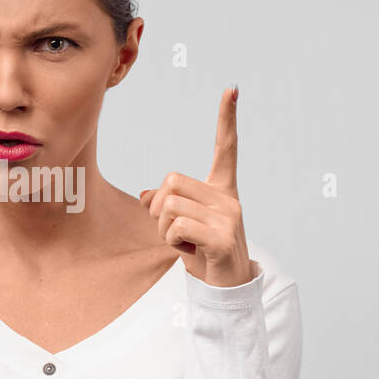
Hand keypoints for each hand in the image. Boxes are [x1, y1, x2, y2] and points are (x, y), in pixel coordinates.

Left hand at [139, 85, 256, 286]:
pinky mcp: (222, 237)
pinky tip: (189, 253)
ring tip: (184, 245)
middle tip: (175, 232)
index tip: (232, 89)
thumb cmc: (203, 254)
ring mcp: (228, 217)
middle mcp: (229, 199)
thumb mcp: (180, 227)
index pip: (226, 149)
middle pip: (172, 182)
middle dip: (159, 210)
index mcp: (222, 190)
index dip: (227, 119)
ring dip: (163, 230)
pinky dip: (172, 242)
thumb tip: (147, 195)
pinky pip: (176, 226)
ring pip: (169, 207)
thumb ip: (165, 206)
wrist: (226, 289)